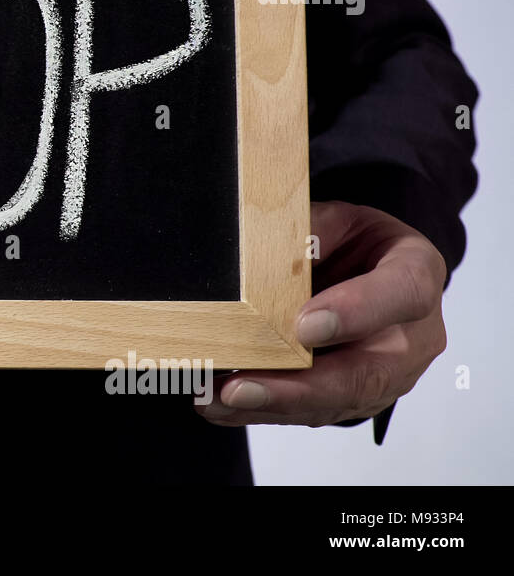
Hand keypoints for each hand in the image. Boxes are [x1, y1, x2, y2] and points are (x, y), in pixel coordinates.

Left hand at [196, 200, 447, 426]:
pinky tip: (221, 406)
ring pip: (333, 403)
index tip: (303, 327)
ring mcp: (387, 375)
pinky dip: (263, 410)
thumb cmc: (357, 245)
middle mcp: (411, 335)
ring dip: (270, 405)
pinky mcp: (355, 397)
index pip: (401, 294)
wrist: (371, 272)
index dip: (355, 312)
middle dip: (298, 387)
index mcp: (417, 273)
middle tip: (240, 388)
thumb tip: (262, 248)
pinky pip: (311, 411)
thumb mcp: (337, 220)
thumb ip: (308, 232)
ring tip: (214, 400)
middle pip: (364, 374)